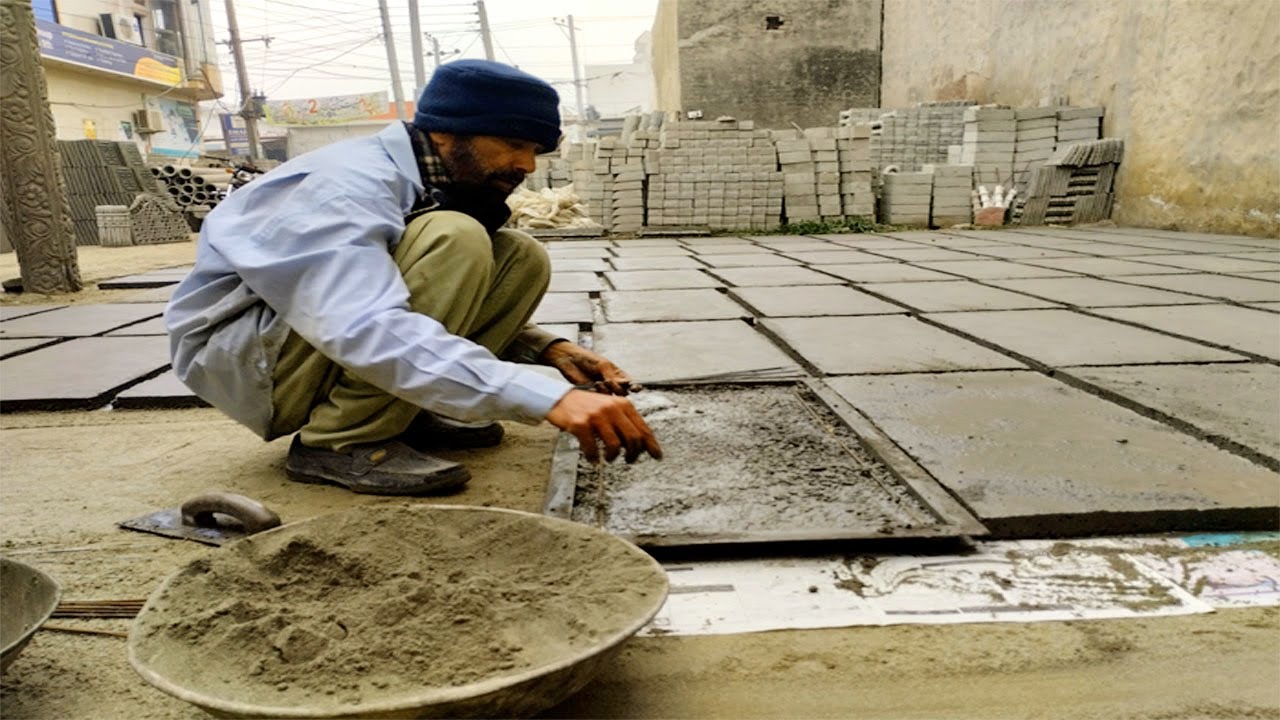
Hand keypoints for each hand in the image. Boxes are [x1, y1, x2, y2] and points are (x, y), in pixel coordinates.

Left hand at [539, 341, 633, 395]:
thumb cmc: (587, 358)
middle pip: (622, 393)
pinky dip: (597, 394)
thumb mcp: (602, 365)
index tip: (635, 388)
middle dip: (618, 389)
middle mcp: (611, 383)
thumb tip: (623, 386)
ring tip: (598, 382)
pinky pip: (599, 399)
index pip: (629, 383)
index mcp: (617, 374)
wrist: (569, 360)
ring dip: (606, 391)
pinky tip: (592, 386)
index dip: (633, 387)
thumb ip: (613, 376)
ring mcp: (602, 390)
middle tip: (609, 382)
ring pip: (611, 398)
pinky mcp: (592, 396)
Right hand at [545, 390, 662, 463]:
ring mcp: (596, 416)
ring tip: (609, 458)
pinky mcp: (581, 424)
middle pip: (633, 438)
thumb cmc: (587, 407)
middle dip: (634, 454)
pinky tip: (593, 459)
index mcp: (623, 404)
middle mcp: (612, 408)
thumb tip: (640, 444)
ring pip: (615, 445)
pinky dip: (594, 458)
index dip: (651, 445)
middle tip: (629, 460)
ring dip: (613, 457)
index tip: (657, 456)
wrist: (560, 398)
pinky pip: (592, 449)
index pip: (643, 427)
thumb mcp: (609, 408)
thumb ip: (624, 422)